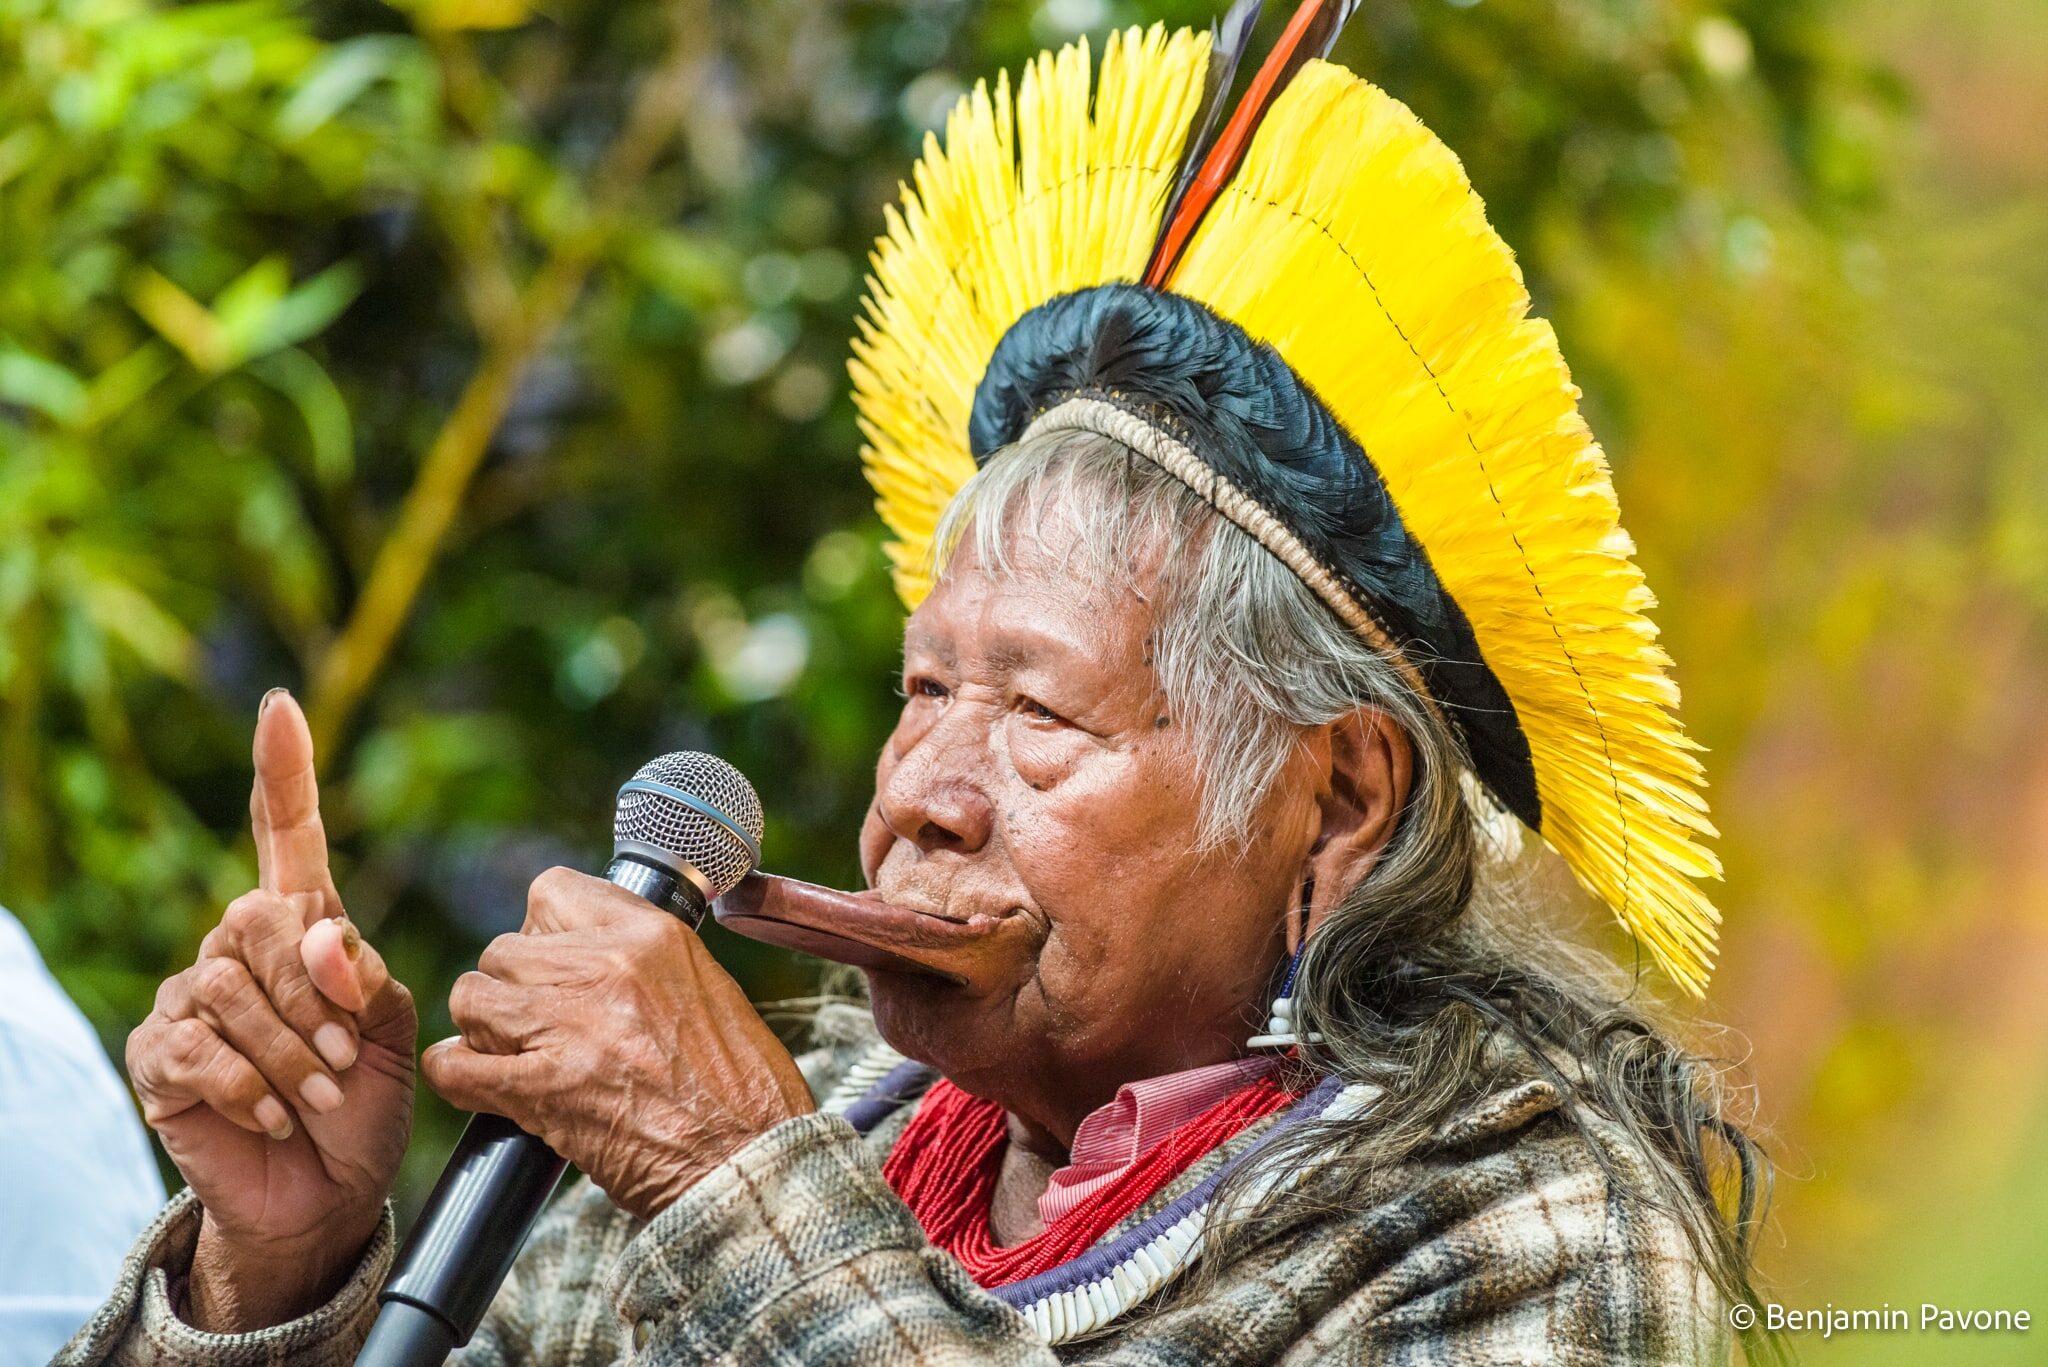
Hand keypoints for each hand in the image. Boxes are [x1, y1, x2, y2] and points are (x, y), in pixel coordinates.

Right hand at [126, 691, 415, 1329]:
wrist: (327, 1192)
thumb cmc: (364, 1104)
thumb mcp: (392, 1033)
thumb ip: (366, 976)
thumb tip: (322, 934)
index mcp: (304, 929)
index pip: (285, 835)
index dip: (285, 771)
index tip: (284, 707)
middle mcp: (237, 949)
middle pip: (260, 918)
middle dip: (314, 995)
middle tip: (345, 1060)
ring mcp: (190, 998)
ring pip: (231, 989)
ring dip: (291, 1053)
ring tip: (318, 1095)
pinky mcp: (160, 1055)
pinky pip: (200, 1046)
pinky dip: (250, 1084)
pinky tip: (271, 1113)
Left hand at [422, 868, 813, 1221]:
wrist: (749, 1160)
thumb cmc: (742, 1088)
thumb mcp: (706, 989)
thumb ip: (643, 961)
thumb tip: (589, 952)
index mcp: (651, 937)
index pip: (552, 892)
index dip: (541, 929)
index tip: (553, 961)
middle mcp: (605, 967)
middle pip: (503, 949)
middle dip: (510, 988)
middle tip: (535, 1025)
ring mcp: (570, 1026)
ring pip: (471, 998)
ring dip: (483, 1030)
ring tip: (511, 1056)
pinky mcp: (543, 1090)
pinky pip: (455, 1067)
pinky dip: (456, 1078)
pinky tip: (478, 1088)